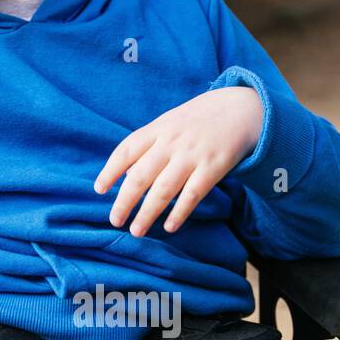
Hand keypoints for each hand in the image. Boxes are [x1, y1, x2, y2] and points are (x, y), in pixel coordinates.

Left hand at [93, 86, 262, 236]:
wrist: (240, 108)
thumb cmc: (197, 121)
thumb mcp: (169, 123)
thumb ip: (148, 145)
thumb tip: (125, 175)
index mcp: (157, 129)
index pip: (126, 151)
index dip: (110, 171)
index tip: (99, 190)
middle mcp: (171, 142)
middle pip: (140, 176)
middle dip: (124, 201)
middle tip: (115, 220)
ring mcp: (192, 155)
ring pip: (163, 189)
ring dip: (147, 213)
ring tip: (136, 230)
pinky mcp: (213, 167)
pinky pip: (192, 194)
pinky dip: (179, 212)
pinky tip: (169, 227)